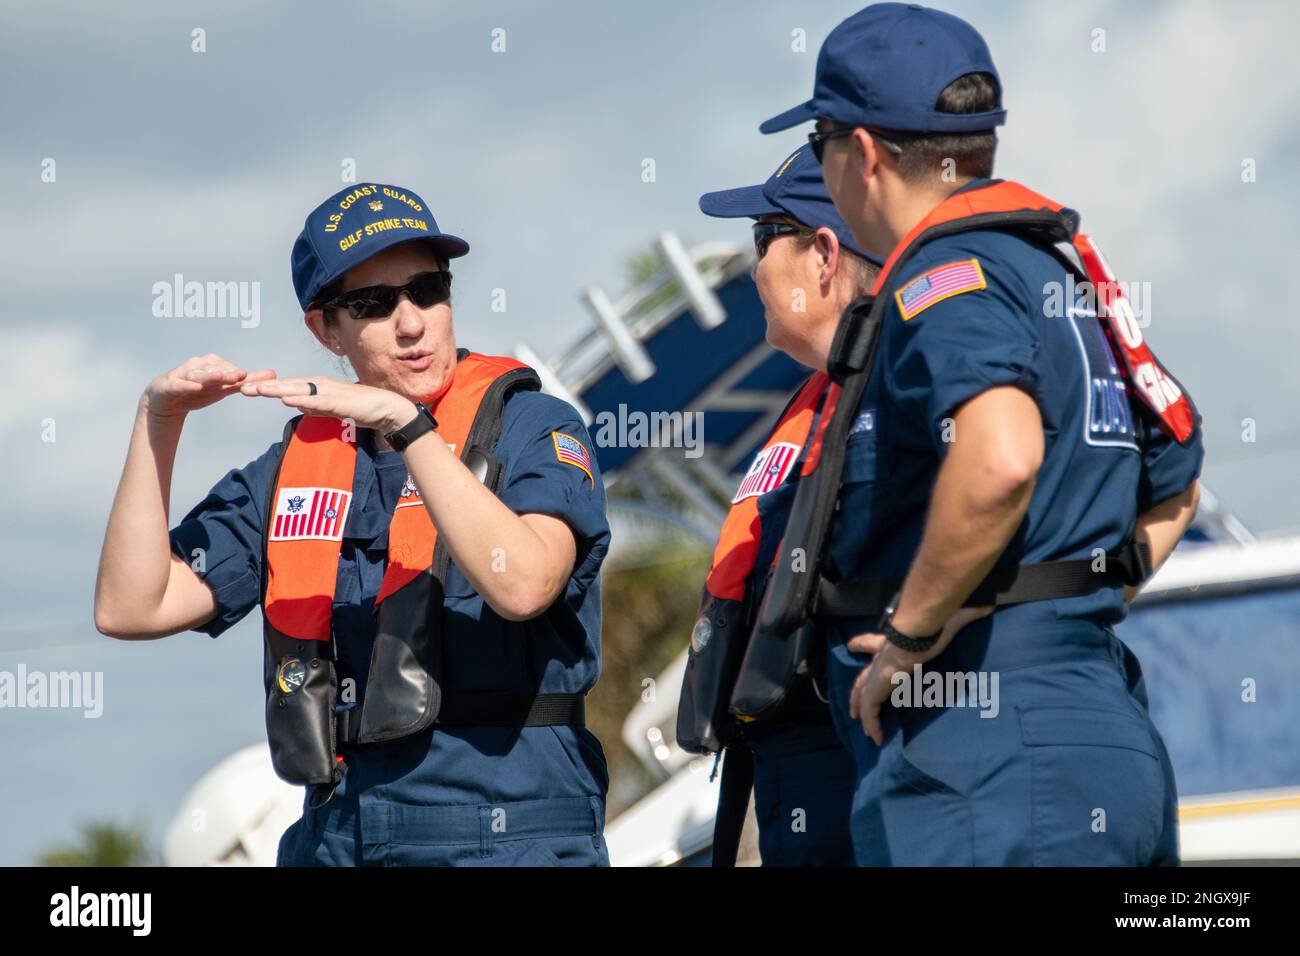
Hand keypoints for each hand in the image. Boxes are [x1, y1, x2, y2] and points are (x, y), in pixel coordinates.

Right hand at [143, 354, 275, 420]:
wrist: (167, 401)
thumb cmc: (199, 390)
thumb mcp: (224, 388)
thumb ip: (247, 381)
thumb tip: (274, 375)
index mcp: (212, 364)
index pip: (228, 368)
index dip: (238, 373)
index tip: (250, 376)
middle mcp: (198, 366)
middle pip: (214, 369)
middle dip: (227, 372)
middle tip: (242, 375)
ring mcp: (183, 375)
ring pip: (198, 375)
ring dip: (209, 375)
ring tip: (222, 378)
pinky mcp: (170, 385)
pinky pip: (179, 384)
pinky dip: (187, 385)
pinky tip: (196, 387)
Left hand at [238, 374, 415, 432]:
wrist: (387, 408)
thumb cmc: (362, 408)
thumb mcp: (332, 409)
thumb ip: (314, 406)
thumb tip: (295, 405)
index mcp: (318, 387)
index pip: (288, 387)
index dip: (268, 388)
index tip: (247, 389)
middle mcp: (321, 385)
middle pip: (288, 385)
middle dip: (265, 387)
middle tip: (242, 387)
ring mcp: (330, 392)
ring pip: (299, 390)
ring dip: (278, 390)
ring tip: (258, 390)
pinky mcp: (339, 402)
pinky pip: (317, 401)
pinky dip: (302, 400)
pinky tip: (288, 400)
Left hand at [847, 604, 992, 744]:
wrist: (919, 630)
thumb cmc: (932, 625)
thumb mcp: (949, 620)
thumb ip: (967, 614)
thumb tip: (986, 607)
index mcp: (893, 642)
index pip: (874, 643)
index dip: (862, 644)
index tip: (852, 646)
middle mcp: (881, 657)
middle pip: (863, 675)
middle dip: (858, 689)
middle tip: (853, 704)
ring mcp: (876, 672)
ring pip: (862, 695)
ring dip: (862, 711)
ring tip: (863, 728)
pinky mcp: (876, 686)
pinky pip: (870, 709)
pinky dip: (871, 724)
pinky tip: (874, 737)